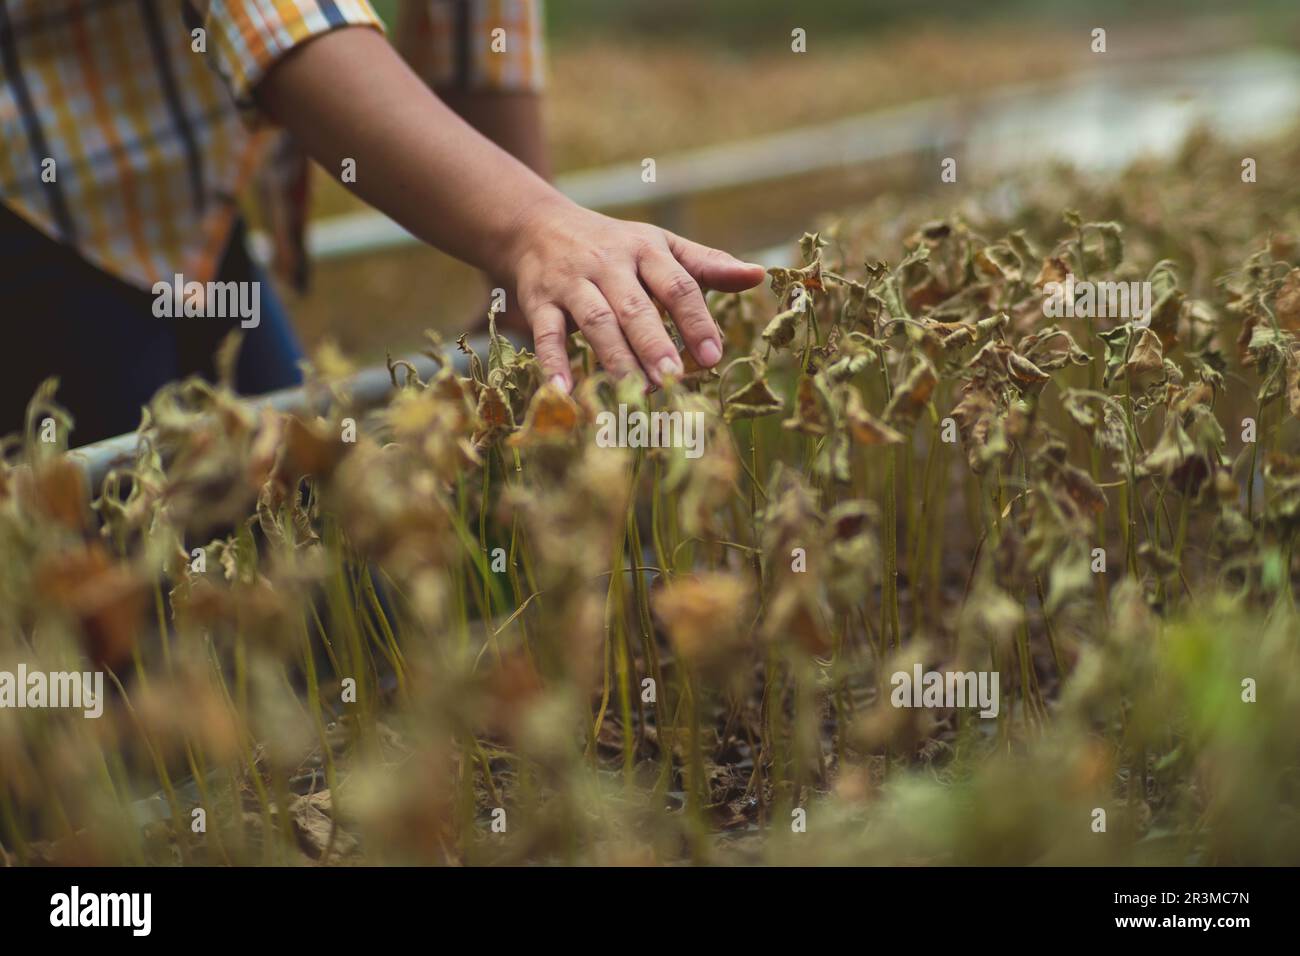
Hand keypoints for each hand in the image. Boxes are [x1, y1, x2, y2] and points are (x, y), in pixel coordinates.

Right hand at [501, 197, 766, 389]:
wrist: (537, 226)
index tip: (714, 355)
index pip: (677, 285)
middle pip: (635, 307)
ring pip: (596, 322)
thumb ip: (707, 264)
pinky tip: (563, 394)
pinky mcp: (540, 303)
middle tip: (674, 379)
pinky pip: (547, 335)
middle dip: (655, 343)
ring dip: (615, 358)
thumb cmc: (614, 245)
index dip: (696, 321)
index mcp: (646, 251)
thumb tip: (758, 275)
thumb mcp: (660, 245)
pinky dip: (553, 364)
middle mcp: (609, 265)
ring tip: (636, 391)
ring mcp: (572, 284)